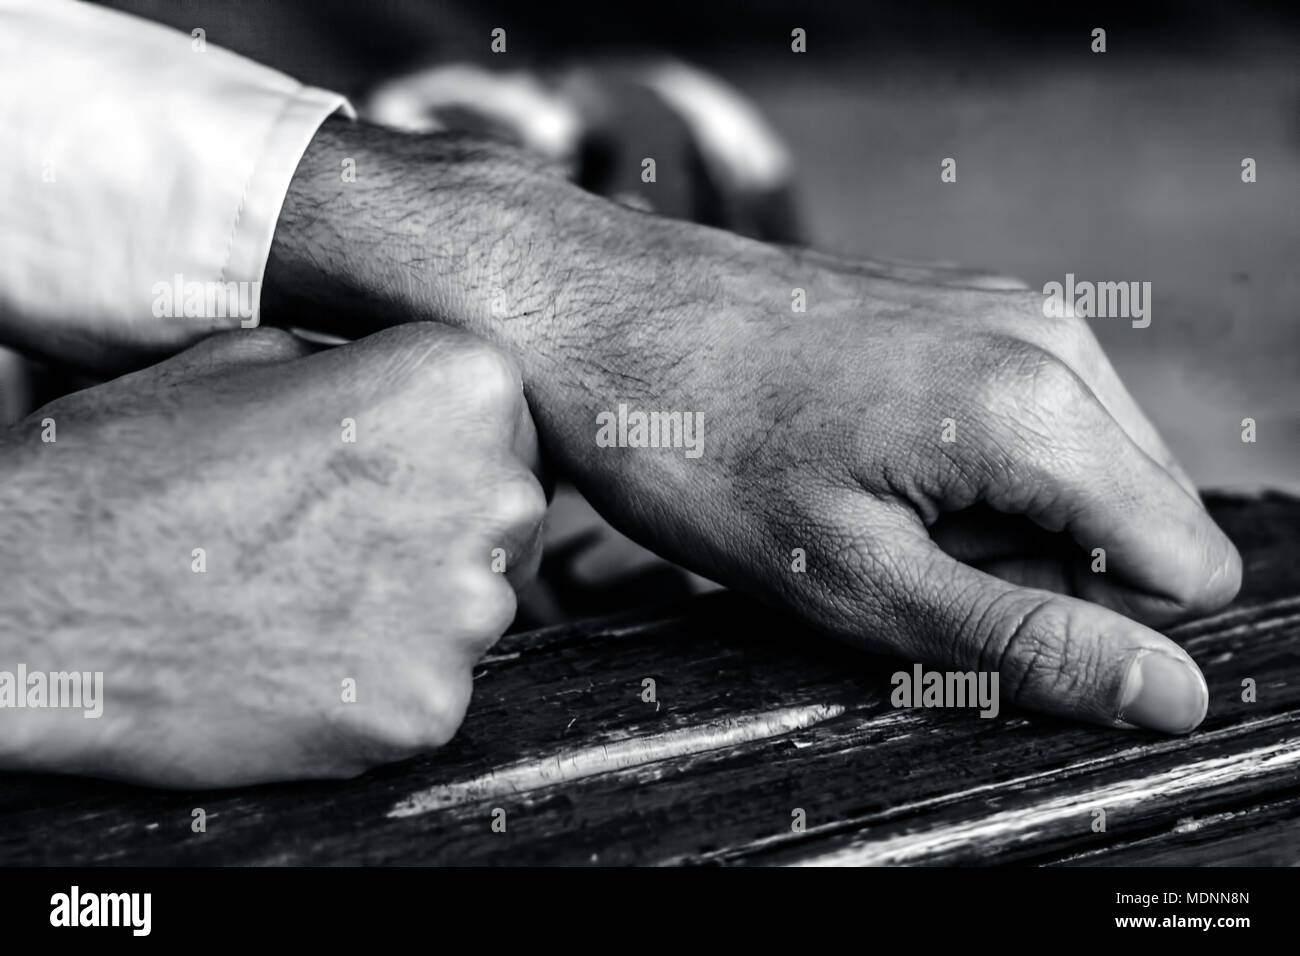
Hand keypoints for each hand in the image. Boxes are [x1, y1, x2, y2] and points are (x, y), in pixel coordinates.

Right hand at [0, 325, 544, 786]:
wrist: (35, 597)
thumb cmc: (132, 466)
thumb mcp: (255, 358)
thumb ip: (367, 371)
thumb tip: (410, 397)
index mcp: (461, 384)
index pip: (506, 423)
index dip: (441, 453)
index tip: (385, 474)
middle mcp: (493, 491)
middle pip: (503, 517)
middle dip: (439, 528)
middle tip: (338, 541)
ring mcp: (465, 611)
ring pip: (473, 608)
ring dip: (412, 610)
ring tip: (305, 600)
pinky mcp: (427, 707)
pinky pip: (432, 688)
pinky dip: (378, 684)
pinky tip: (301, 661)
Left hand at [532, 220, 1236, 733]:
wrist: (605, 311)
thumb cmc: (700, 443)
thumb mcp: (856, 581)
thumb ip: (1022, 642)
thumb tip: (1164, 691)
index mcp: (1037, 410)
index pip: (1187, 566)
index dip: (1095, 623)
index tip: (977, 611)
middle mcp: (1048, 338)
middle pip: (1140, 518)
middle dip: (1044, 569)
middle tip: (906, 556)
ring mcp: (1008, 307)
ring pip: (1084, 471)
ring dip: (1002, 519)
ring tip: (877, 500)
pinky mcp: (966, 304)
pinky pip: (1031, 418)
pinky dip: (974, 466)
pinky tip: (872, 456)